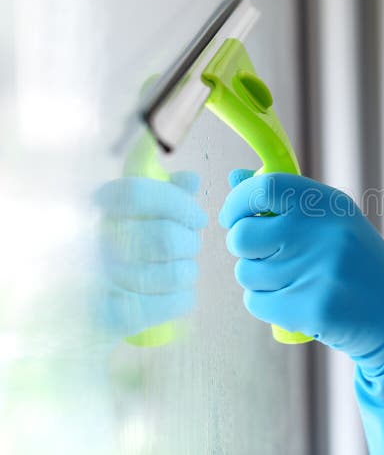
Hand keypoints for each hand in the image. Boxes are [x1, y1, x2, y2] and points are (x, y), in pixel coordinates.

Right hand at [92, 171, 206, 337]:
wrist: (69, 321)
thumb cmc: (109, 260)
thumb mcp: (128, 220)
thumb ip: (160, 196)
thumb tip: (190, 180)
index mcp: (90, 211)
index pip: (136, 192)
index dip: (178, 203)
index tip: (196, 218)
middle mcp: (88, 243)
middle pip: (167, 238)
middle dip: (189, 245)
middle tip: (185, 249)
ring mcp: (96, 283)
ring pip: (177, 274)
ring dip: (186, 272)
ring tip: (173, 273)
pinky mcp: (110, 320)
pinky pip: (176, 302)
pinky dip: (182, 298)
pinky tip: (169, 296)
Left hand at [220, 170, 383, 452]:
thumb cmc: (357, 267)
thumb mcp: (332, 224)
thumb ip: (285, 202)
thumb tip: (234, 179)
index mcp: (330, 204)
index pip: (265, 187)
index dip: (238, 202)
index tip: (234, 217)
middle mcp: (326, 232)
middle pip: (243, 235)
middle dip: (245, 251)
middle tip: (268, 259)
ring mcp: (321, 271)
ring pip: (246, 273)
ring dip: (259, 282)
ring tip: (293, 284)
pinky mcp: (314, 308)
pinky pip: (256, 303)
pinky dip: (267, 306)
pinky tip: (296, 305)